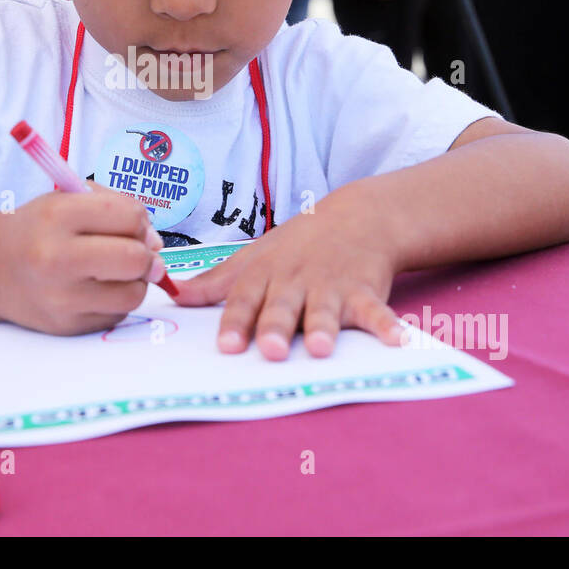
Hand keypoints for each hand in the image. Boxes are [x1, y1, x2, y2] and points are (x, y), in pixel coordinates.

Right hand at [0, 181, 164, 335]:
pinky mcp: (67, 325)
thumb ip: (117, 208)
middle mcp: (56, 258)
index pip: (129, 216)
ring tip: (115, 271)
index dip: (139, 221)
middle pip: (135, 259)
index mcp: (57, 216)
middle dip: (145, 255)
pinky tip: (96, 289)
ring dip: (135, 281)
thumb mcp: (68, 199)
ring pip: (134, 293)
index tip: (129, 225)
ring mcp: (60, 297)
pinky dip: (116, 301)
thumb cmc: (40, 228)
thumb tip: (157, 247)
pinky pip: (118, 315)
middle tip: (136, 253)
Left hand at [174, 203, 407, 360]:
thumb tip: (172, 295)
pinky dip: (386, 325)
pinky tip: (396, 340)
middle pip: (283, 307)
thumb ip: (215, 283)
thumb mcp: (253, 258)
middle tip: (270, 350)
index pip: (245, 299)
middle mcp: (296, 281)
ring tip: (320, 347)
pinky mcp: (365, 291)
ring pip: (325, 310)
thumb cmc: (297, 245)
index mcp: (265, 275)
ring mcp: (331, 286)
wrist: (358, 217)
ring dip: (324, 327)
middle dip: (276, 327)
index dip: (235, 322)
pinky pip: (376, 311)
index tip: (226, 346)